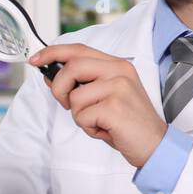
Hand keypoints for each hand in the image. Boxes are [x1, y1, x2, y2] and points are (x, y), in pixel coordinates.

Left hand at [30, 44, 166, 168]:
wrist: (155, 143)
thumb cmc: (128, 122)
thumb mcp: (107, 96)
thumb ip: (83, 82)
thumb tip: (51, 75)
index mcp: (118, 65)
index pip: (79, 50)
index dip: (53, 52)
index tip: (36, 59)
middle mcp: (120, 71)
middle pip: (72, 67)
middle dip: (59, 88)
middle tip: (67, 104)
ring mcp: (118, 88)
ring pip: (75, 96)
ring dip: (80, 115)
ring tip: (99, 121)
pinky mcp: (114, 107)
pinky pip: (82, 116)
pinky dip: (89, 128)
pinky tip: (106, 129)